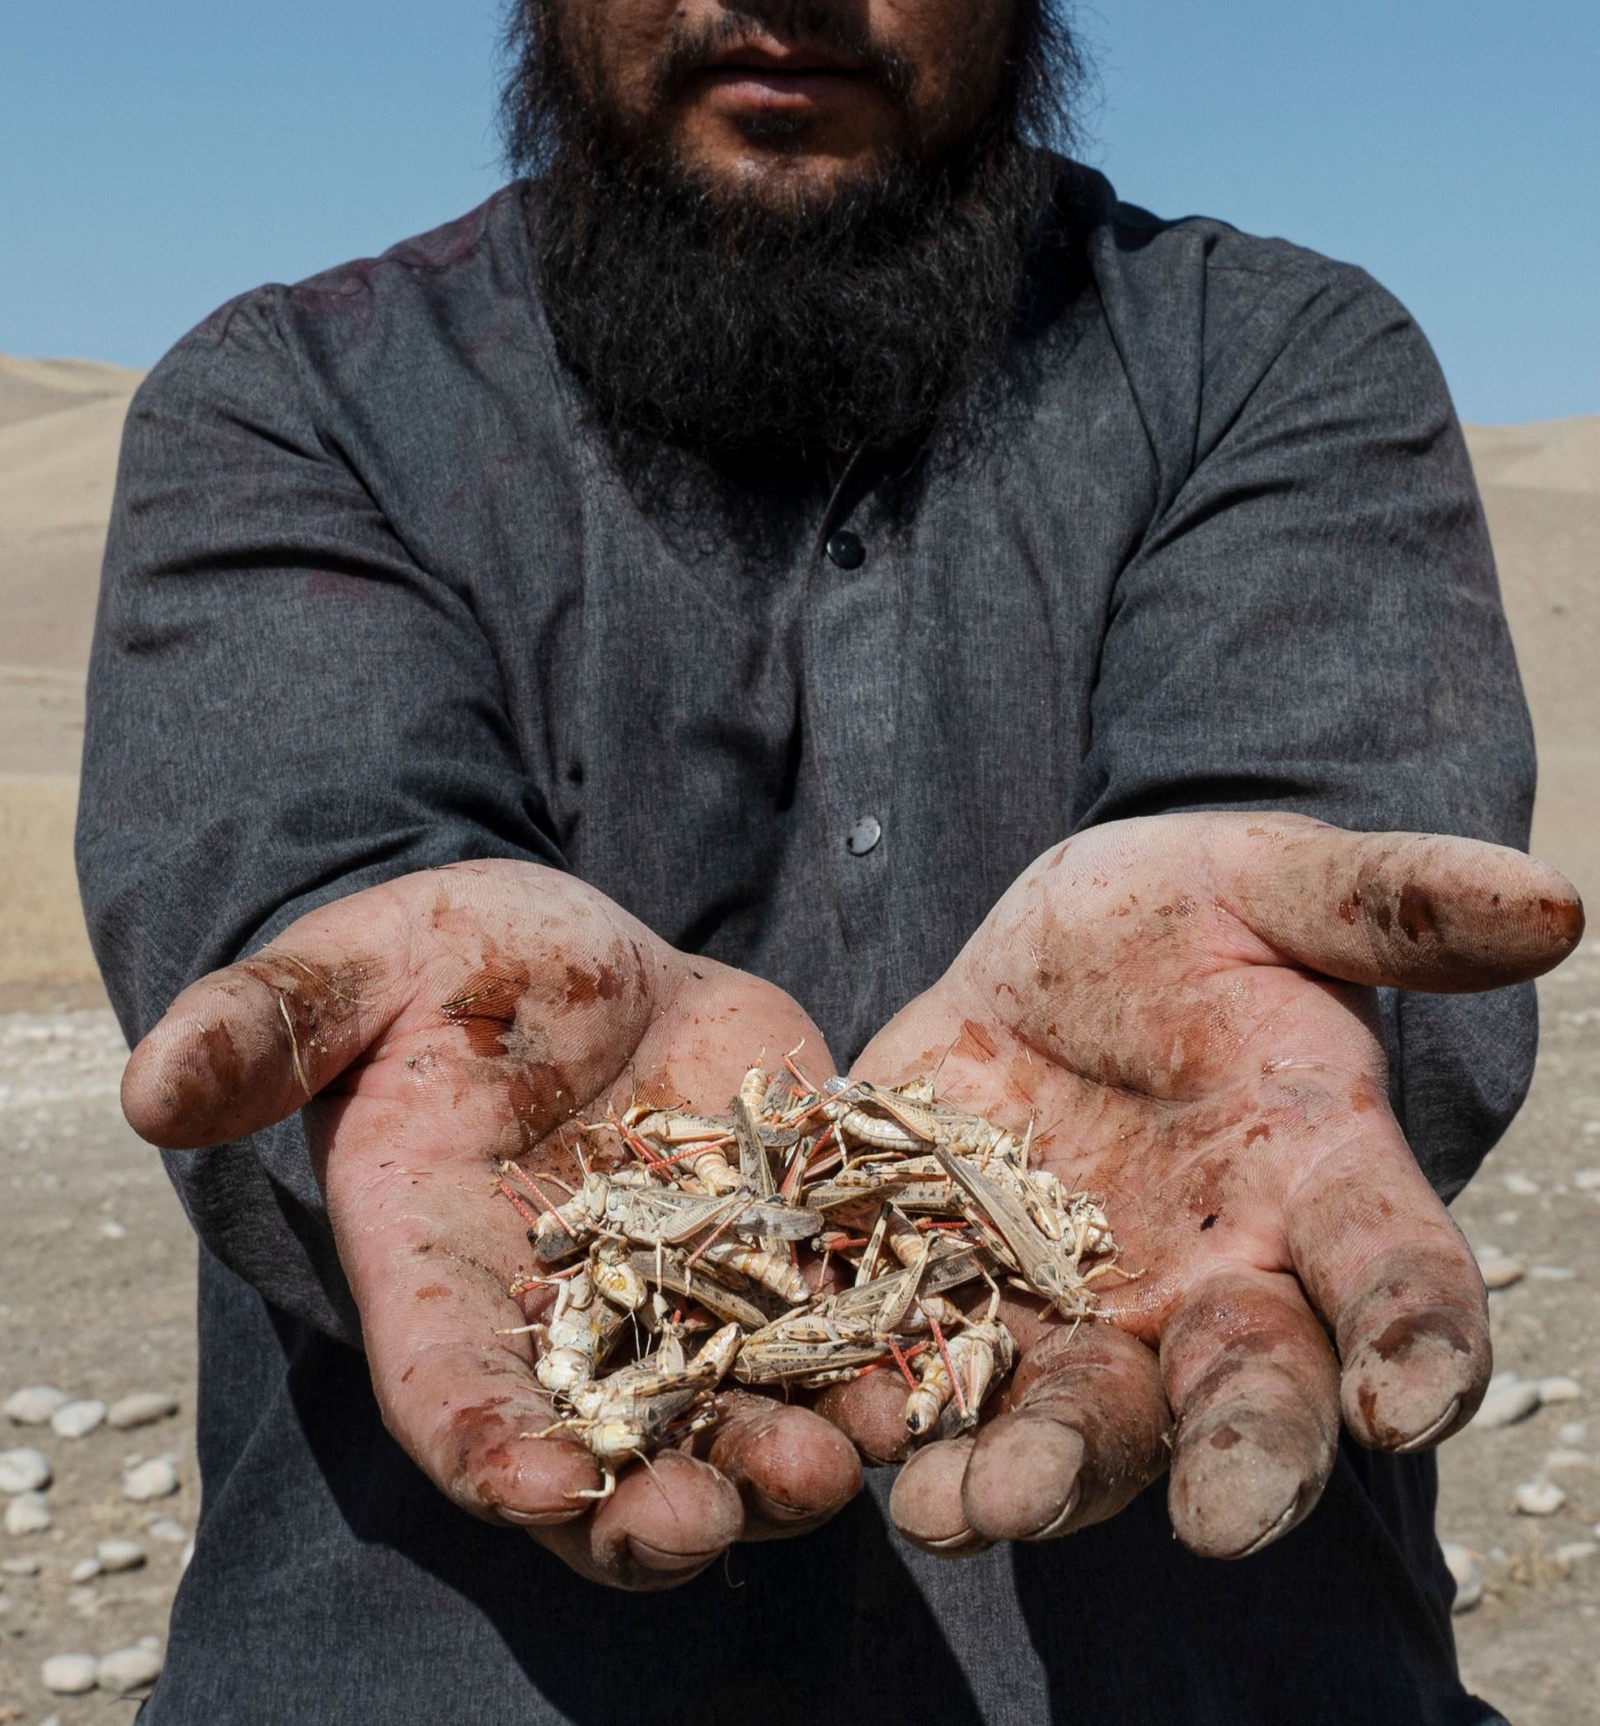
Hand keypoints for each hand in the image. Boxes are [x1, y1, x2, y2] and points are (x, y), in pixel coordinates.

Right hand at [121, 859, 859, 1589]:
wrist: (567, 955)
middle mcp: (566, 1327)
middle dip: (656, 1505)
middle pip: (606, 1457)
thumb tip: (146, 1084)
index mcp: (441, 1284)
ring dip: (789, 1455)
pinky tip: (934, 1365)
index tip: (534, 1484)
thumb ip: (262, 1027)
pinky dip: (880, 1355)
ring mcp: (685, 1299)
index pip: (453, 1397)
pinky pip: (837, 1325)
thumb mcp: (350, 972)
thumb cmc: (434, 965)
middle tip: (711, 1519)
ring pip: (737, 1416)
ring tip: (847, 1456)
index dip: (488, 1447)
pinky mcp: (786, 1246)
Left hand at [839, 813, 1580, 1560]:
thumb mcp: (1268, 880)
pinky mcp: (964, 1313)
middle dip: (1244, 1463)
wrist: (1035, 961)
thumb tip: (1556, 901)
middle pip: (1253, 1398)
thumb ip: (1392, 901)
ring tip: (977, 1505)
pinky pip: (942, 1389)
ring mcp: (1090, 1318)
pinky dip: (905, 1426)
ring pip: (1087, 1427)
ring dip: (1042, 1476)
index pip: (1401, 1275)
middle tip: (1222, 1522)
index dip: (1420, 1341)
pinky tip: (867, 1455)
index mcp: (1324, 1181)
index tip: (1412, 1401)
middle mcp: (1223, 1284)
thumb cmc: (1180, 918)